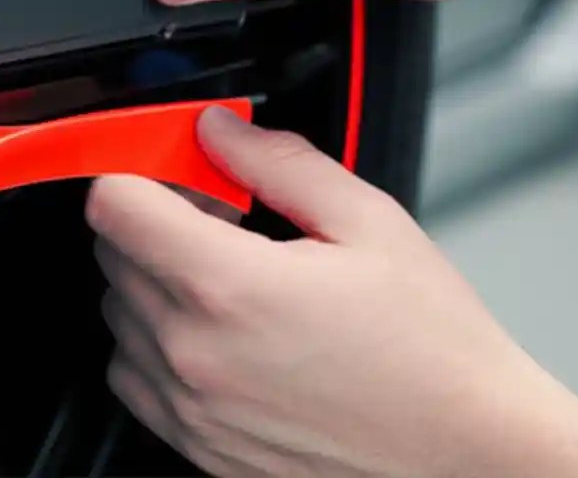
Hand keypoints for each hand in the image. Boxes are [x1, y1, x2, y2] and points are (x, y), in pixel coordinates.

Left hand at [87, 107, 577, 477]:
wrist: (465, 454)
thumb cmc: (431, 352)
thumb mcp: (369, 223)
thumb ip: (279, 162)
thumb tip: (221, 131)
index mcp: (228, 286)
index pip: (113, 203)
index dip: (138, 169)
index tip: (169, 167)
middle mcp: (193, 351)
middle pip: (112, 251)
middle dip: (157, 219)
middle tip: (224, 216)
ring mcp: (189, 405)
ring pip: (118, 312)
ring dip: (155, 281)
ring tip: (232, 279)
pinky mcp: (195, 443)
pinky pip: (133, 374)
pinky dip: (157, 344)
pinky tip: (221, 332)